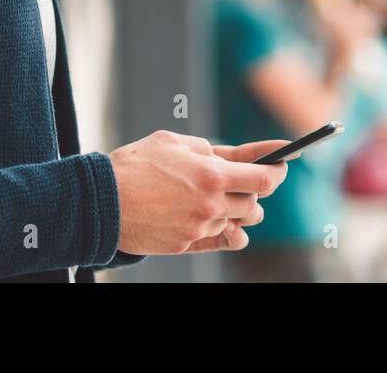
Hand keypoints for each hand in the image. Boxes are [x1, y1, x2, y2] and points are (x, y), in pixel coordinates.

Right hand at [109, 133, 291, 255]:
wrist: (101, 200)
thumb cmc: (136, 164)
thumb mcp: (175, 142)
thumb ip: (211, 150)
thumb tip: (235, 157)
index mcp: (213, 174)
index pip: (265, 178)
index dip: (279, 169)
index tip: (284, 161)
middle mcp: (212, 205)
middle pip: (255, 204)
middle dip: (255, 190)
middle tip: (246, 179)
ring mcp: (200, 227)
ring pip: (238, 223)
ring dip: (236, 210)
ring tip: (221, 197)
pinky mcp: (187, 243)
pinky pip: (220, 239)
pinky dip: (224, 230)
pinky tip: (218, 219)